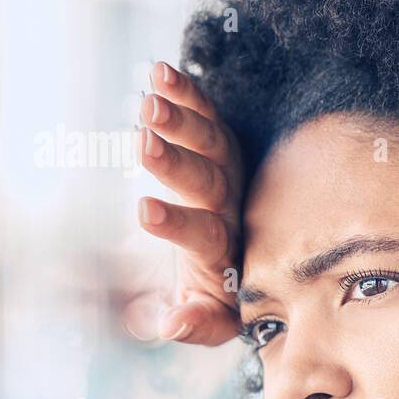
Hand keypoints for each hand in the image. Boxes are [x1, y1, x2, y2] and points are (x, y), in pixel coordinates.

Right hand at [127, 60, 245, 345]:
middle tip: (144, 143)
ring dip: (180, 120)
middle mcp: (231, 206)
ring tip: (148, 101)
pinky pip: (207, 114)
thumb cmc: (227, 293)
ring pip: (210, 142)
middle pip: (207, 182)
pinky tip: (159, 72)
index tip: (143, 211)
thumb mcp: (218, 317)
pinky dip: (186, 93)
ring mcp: (229, 170)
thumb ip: (197, 323)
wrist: (256, 254)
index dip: (177, 225)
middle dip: (176, 164)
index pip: (204, 235)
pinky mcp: (221, 143)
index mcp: (227, 249)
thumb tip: (167, 325)